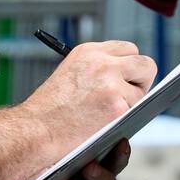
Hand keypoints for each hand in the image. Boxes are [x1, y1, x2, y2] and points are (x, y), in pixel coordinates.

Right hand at [21, 41, 155, 159]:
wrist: (35, 130)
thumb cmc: (49, 110)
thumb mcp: (71, 74)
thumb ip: (98, 69)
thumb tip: (126, 76)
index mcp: (89, 52)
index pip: (129, 49)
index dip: (129, 67)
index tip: (126, 79)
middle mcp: (102, 62)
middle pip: (144, 63)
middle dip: (141, 80)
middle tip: (128, 96)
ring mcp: (111, 83)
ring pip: (143, 89)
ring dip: (132, 101)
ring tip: (108, 112)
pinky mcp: (117, 106)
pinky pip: (136, 110)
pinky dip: (125, 119)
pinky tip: (106, 122)